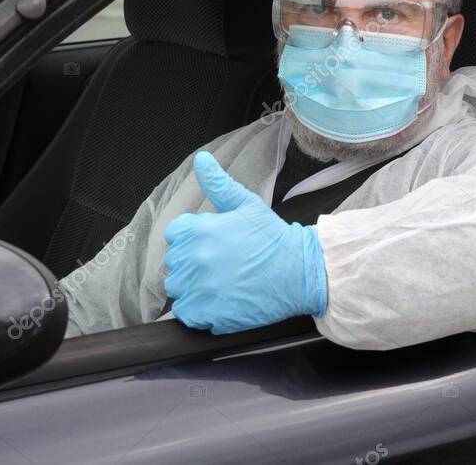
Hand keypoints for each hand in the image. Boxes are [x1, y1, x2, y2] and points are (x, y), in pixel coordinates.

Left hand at [163, 151, 326, 333]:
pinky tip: (222, 300)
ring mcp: (199, 288)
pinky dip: (200, 311)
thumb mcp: (246, 204)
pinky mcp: (207, 314)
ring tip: (222, 284)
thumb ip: (218, 183)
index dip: (194, 240)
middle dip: (194, 263)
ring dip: (195, 288)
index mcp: (198, 230)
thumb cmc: (273, 238)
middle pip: (175, 263)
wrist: (299, 272)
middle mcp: (194, 259)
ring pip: (179, 289)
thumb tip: (201, 160)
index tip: (214, 245)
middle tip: (223, 265)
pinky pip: (187, 314)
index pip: (175, 235)